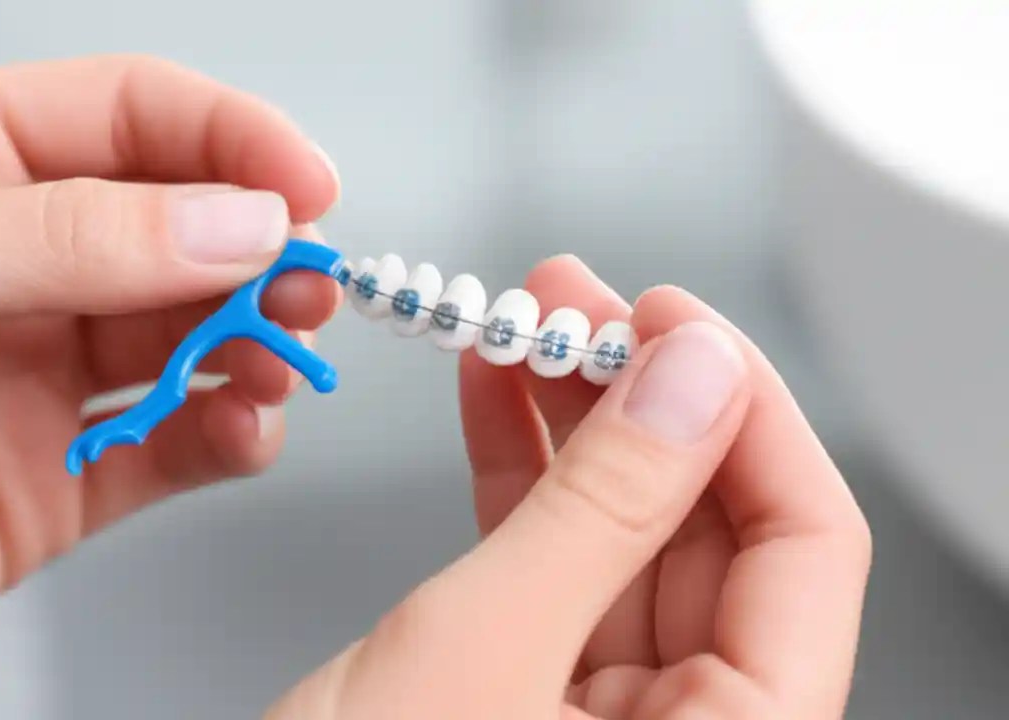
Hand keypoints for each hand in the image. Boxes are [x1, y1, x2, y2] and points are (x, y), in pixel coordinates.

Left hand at [0, 55, 338, 715]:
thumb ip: (64, 237)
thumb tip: (226, 220)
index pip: (128, 117)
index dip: (228, 138)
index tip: (301, 184)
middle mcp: (9, 260)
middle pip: (177, 225)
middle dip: (256, 249)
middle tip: (306, 283)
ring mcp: (37, 371)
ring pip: (188, 333)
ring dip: (253, 340)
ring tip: (278, 360)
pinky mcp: (57, 475)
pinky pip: (174, 441)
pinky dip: (226, 433)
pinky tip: (242, 428)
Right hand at [268, 260, 870, 718]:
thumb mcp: (481, 650)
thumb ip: (603, 508)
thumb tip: (693, 378)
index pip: (806, 551)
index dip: (746, 413)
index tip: (676, 323)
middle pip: (707, 534)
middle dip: (639, 400)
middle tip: (580, 308)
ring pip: (619, 539)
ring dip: (571, 425)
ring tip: (525, 328)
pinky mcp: (522, 697)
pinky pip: (548, 567)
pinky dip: (518, 478)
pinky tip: (492, 399)